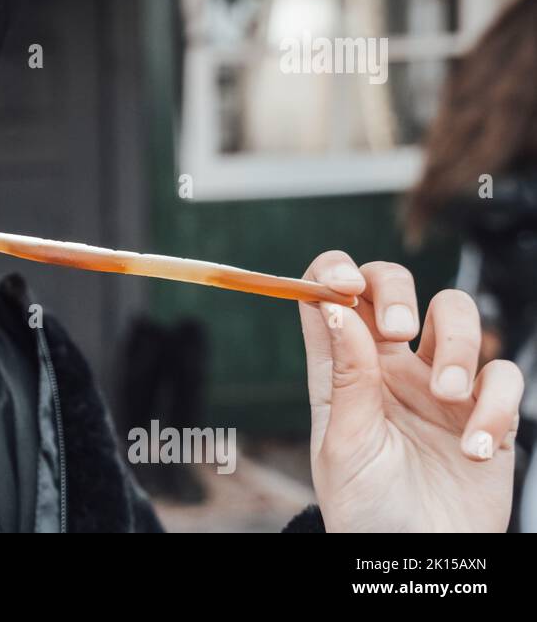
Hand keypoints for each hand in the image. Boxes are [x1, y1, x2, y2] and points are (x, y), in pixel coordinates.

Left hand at [298, 251, 523, 531]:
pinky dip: (495, 406)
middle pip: (394, 286)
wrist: (416, 562)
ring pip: (456, 314)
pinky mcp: (486, 410)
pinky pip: (502, 376)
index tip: (342, 283)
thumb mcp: (343, 445)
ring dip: (457, 345)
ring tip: (447, 397)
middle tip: (400, 332)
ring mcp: (438, 385)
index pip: (331, 296)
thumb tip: (336, 308)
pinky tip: (474, 448)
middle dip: (398, 291)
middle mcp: (387, 367)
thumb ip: (345, 377)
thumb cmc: (366, 509)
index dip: (333, 272)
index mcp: (341, 369)